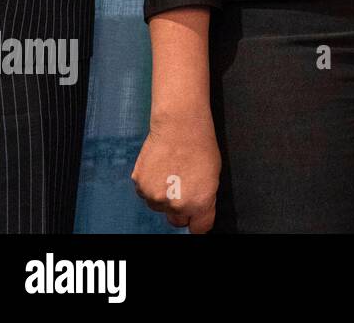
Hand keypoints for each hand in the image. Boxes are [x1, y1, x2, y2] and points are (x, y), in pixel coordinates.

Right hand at [131, 111, 220, 232]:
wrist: (179, 125)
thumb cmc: (200, 146)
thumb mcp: (213, 177)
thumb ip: (203, 200)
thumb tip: (197, 212)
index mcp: (198, 203)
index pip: (198, 228)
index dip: (199, 222)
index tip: (197, 219)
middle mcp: (175, 204)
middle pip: (177, 220)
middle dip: (181, 210)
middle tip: (184, 188)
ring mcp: (154, 196)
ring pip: (159, 207)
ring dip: (164, 196)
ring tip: (172, 172)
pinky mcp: (140, 185)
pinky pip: (146, 193)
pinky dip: (152, 185)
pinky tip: (161, 168)